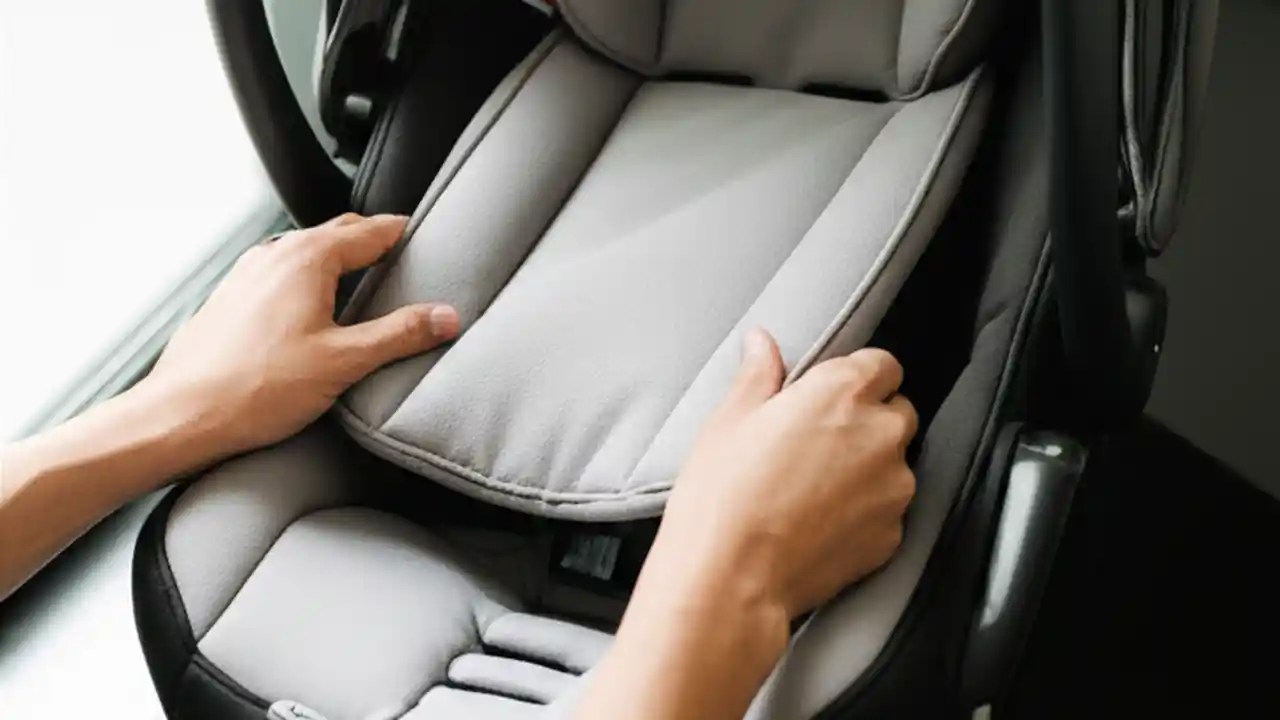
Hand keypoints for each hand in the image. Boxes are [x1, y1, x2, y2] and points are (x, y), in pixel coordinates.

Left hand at [144, 212, 459, 457]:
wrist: (181, 416)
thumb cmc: (255, 389)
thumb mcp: (344, 362)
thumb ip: (399, 335)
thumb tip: (445, 316)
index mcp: (306, 258)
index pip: (372, 230)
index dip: (404, 234)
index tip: (427, 238)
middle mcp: (274, 255)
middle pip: (339, 234)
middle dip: (373, 242)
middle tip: (405, 259)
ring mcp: (247, 274)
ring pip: (306, 253)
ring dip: (339, 261)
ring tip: (364, 284)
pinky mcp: (231, 299)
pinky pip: (281, 274)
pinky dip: (308, 280)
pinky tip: (315, 312)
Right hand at [654, 329, 917, 618]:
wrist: (731, 577)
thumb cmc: (723, 496)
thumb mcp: (729, 420)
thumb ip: (758, 374)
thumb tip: (762, 343)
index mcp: (842, 393)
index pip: (883, 363)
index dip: (858, 376)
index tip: (832, 393)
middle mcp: (881, 435)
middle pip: (897, 412)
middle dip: (868, 420)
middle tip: (817, 441)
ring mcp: (893, 488)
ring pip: (896, 464)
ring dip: (868, 468)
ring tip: (813, 488)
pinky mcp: (893, 535)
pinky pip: (888, 510)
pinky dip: (865, 511)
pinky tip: (820, 521)